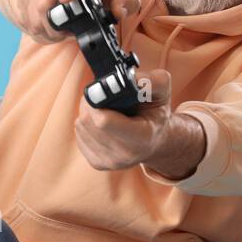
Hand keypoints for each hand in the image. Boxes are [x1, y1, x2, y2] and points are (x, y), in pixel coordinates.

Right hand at [14, 0, 141, 44]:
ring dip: (49, 32)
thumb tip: (119, 13)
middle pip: (43, 3)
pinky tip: (50, 28)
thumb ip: (123, 0)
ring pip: (33, 17)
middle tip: (71, 32)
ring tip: (62, 31)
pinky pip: (26, 21)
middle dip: (57, 25)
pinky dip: (40, 31)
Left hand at [74, 69, 203, 178]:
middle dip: (90, 104)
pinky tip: (100, 123)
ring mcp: (110, 162)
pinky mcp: (97, 163)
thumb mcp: (162, 92)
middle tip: (101, 97)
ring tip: (103, 109)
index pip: (104, 121)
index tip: (103, 92)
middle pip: (88, 121)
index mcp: (142, 137)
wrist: (156, 141)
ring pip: (81, 127)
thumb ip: (151, 81)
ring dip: (86, 113)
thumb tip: (127, 78)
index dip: (98, 102)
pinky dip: (85, 125)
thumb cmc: (156, 114)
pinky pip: (79, 136)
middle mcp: (126, 154)